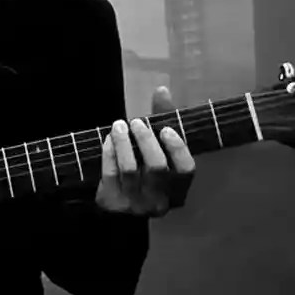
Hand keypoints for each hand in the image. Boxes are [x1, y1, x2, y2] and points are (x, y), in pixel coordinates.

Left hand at [95, 86, 195, 216]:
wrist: (116, 204)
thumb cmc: (143, 169)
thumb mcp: (158, 149)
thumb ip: (163, 120)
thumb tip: (161, 90)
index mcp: (177, 191)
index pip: (185, 170)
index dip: (177, 148)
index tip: (166, 129)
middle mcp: (159, 201)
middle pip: (157, 167)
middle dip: (146, 140)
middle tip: (136, 122)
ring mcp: (134, 204)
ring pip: (130, 169)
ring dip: (124, 142)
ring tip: (119, 125)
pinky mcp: (112, 201)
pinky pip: (110, 173)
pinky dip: (109, 152)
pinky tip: (109, 139)